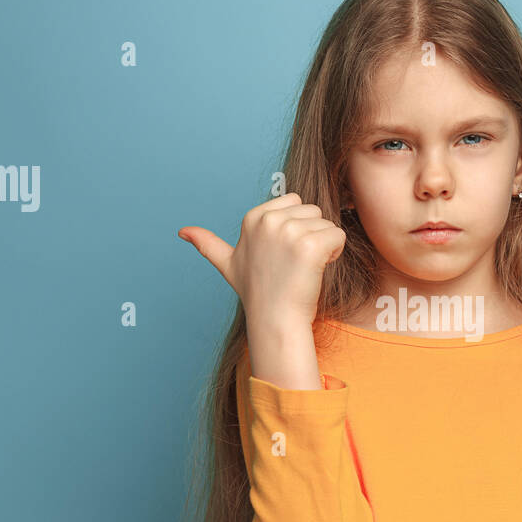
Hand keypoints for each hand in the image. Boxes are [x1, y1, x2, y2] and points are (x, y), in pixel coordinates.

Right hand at [178, 193, 346, 330]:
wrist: (275, 319)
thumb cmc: (257, 292)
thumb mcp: (228, 264)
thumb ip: (208, 244)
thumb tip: (182, 231)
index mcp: (253, 217)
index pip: (295, 202)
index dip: (295, 228)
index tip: (282, 254)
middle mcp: (269, 220)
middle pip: (313, 211)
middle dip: (311, 235)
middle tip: (295, 264)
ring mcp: (289, 231)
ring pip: (327, 224)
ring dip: (324, 247)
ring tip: (304, 269)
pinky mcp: (310, 244)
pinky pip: (338, 236)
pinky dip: (335, 254)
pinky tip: (317, 271)